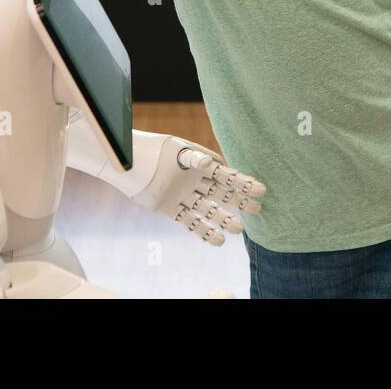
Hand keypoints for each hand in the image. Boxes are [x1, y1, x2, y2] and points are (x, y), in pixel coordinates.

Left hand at [126, 131, 266, 246]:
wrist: (130, 162)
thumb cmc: (155, 150)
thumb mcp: (175, 150)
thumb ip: (193, 157)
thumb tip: (208, 162)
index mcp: (199, 163)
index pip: (225, 175)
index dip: (242, 183)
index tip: (260, 190)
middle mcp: (194, 180)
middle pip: (221, 193)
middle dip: (239, 202)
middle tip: (257, 210)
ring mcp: (184, 195)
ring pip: (208, 209)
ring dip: (224, 219)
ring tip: (239, 230)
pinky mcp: (171, 208)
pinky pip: (190, 222)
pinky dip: (203, 232)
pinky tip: (218, 241)